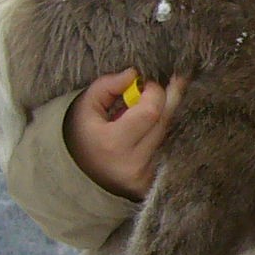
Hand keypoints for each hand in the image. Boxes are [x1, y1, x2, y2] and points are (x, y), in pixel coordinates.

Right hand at [64, 68, 185, 200]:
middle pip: (165, 122)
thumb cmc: (81, 135)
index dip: (155, 91)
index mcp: (113, 143)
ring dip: (166, 115)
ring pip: (168, 134)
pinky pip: (167, 148)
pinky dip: (163, 132)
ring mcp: (146, 175)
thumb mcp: (85, 106)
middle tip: (176, 79)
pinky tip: (158, 119)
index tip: (147, 81)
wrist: (79, 173)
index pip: (151, 112)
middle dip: (170, 98)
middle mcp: (134, 163)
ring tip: (156, 101)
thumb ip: (108, 85)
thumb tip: (135, 73)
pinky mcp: (153, 181)